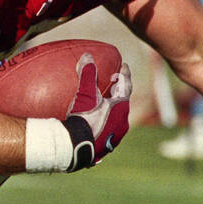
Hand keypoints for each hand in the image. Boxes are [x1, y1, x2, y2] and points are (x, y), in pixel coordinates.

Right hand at [61, 54, 130, 170]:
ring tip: (103, 107)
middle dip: (118, 93)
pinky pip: (106, 132)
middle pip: (122, 103)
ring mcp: (114, 137)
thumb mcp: (85, 94)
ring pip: (115, 120)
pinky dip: (102, 125)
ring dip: (111, 111)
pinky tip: (94, 127)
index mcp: (121, 108)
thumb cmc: (84, 118)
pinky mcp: (104, 148)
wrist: (76, 147)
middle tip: (113, 84)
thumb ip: (88, 74)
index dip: (124, 75)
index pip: (126, 86)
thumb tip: (87, 56)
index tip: (124, 66)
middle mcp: (122, 123)